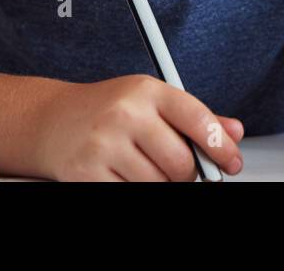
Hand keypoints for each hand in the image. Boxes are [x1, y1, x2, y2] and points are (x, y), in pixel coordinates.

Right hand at [35, 75, 243, 180]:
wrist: (50, 121)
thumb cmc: (107, 111)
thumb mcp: (150, 101)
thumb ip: (192, 117)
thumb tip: (234, 132)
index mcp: (147, 90)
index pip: (197, 119)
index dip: (222, 146)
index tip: (232, 162)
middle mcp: (126, 113)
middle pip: (181, 163)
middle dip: (187, 174)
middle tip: (179, 171)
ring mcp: (104, 144)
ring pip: (157, 184)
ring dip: (159, 184)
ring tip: (144, 167)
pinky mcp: (86, 173)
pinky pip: (129, 193)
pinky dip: (133, 189)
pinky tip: (125, 174)